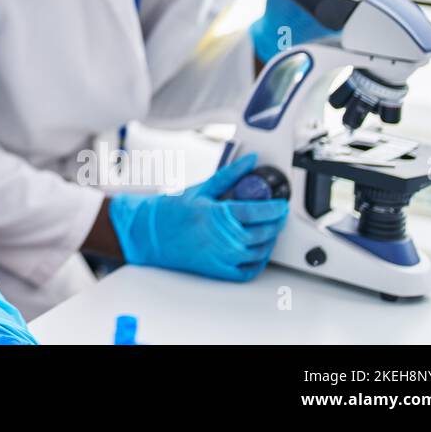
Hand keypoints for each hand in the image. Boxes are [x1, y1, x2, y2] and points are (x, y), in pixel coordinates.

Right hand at [108, 153, 288, 281]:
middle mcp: (222, 238)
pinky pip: (249, 270)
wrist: (149, 233)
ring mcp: (222, 256)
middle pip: (265, 232)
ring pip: (260, 251)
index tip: (281, 203)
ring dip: (271, 240)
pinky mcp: (218, 270)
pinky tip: (259, 249)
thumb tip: (250, 161)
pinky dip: (259, 261)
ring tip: (270, 228)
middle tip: (278, 213)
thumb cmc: (171, 211)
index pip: (260, 212)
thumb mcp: (202, 188)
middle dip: (277, 222)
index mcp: (218, 215)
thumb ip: (230, 175)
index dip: (276, 207)